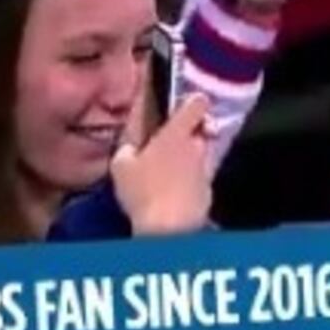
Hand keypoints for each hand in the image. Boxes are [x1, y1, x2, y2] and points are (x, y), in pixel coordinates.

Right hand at [112, 94, 212, 235]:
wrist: (169, 228)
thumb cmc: (142, 191)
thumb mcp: (120, 166)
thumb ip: (127, 150)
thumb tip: (130, 148)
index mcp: (176, 134)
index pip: (196, 105)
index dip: (193, 101)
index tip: (186, 104)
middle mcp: (197, 148)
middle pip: (201, 131)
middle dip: (190, 136)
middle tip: (170, 146)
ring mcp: (206, 171)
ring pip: (201, 157)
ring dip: (190, 161)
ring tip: (168, 175)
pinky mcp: (209, 194)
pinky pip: (200, 182)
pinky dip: (191, 185)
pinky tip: (173, 197)